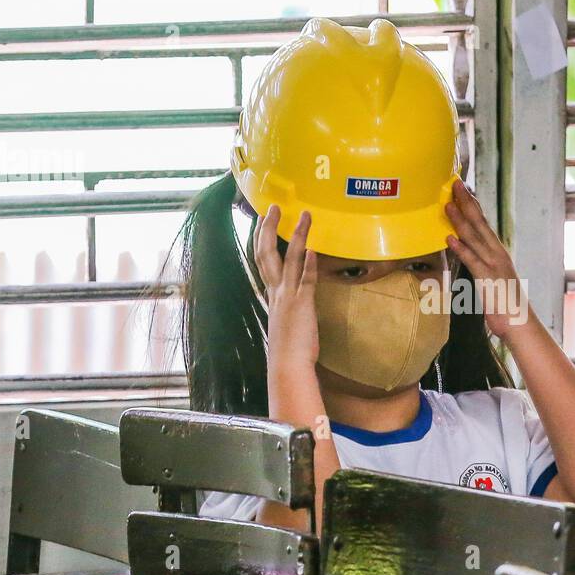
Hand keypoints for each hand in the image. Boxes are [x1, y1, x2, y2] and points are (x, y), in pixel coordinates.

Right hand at [253, 205, 318, 369]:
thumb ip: (288, 309)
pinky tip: (313, 248)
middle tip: (273, 207)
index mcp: (271, 295)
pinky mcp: (302, 304)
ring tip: (305, 215)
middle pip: (265, 252)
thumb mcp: (286, 323)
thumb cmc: (288, 351)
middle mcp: (275, 292)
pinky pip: (305, 279)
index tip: (263, 221)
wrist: (287, 367)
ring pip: (290, 258)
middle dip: (268, 228)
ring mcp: (288, 296)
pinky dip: (308, 263)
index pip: (262, 260)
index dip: (261, 239)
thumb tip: (293, 305)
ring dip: (297, 235)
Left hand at [444, 179, 531, 339]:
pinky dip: (460, 249)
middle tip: (454, 184)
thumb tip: (470, 254)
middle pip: (479, 223)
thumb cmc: (505, 303)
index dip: (472, 204)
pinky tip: (450, 238)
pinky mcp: (487, 279)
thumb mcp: (493, 278)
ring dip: (459, 220)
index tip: (462, 189)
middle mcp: (497, 253)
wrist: (520, 323)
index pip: (483, 223)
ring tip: (448, 204)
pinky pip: (472, 261)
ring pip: (474, 238)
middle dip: (466, 202)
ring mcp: (493, 265)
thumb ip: (483, 264)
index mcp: (497, 252)